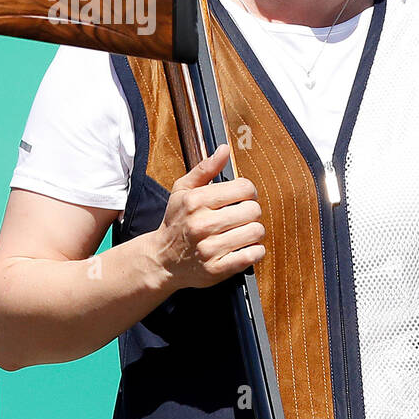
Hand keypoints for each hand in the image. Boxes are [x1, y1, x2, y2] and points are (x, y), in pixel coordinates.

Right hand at [153, 144, 264, 289]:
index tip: (244, 197)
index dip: (249, 191)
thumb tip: (225, 149)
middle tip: (243, 216)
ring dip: (254, 231)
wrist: (162, 260)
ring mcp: (209, 248)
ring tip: (242, 232)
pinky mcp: (217, 269)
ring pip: (256, 232)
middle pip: (253, 210)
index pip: (244, 188)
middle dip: (252, 212)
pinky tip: (245, 247)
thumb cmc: (176, 222)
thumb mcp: (183, 190)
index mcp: (196, 201)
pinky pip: (252, 255)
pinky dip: (255, 251)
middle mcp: (202, 224)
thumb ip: (205, 169)